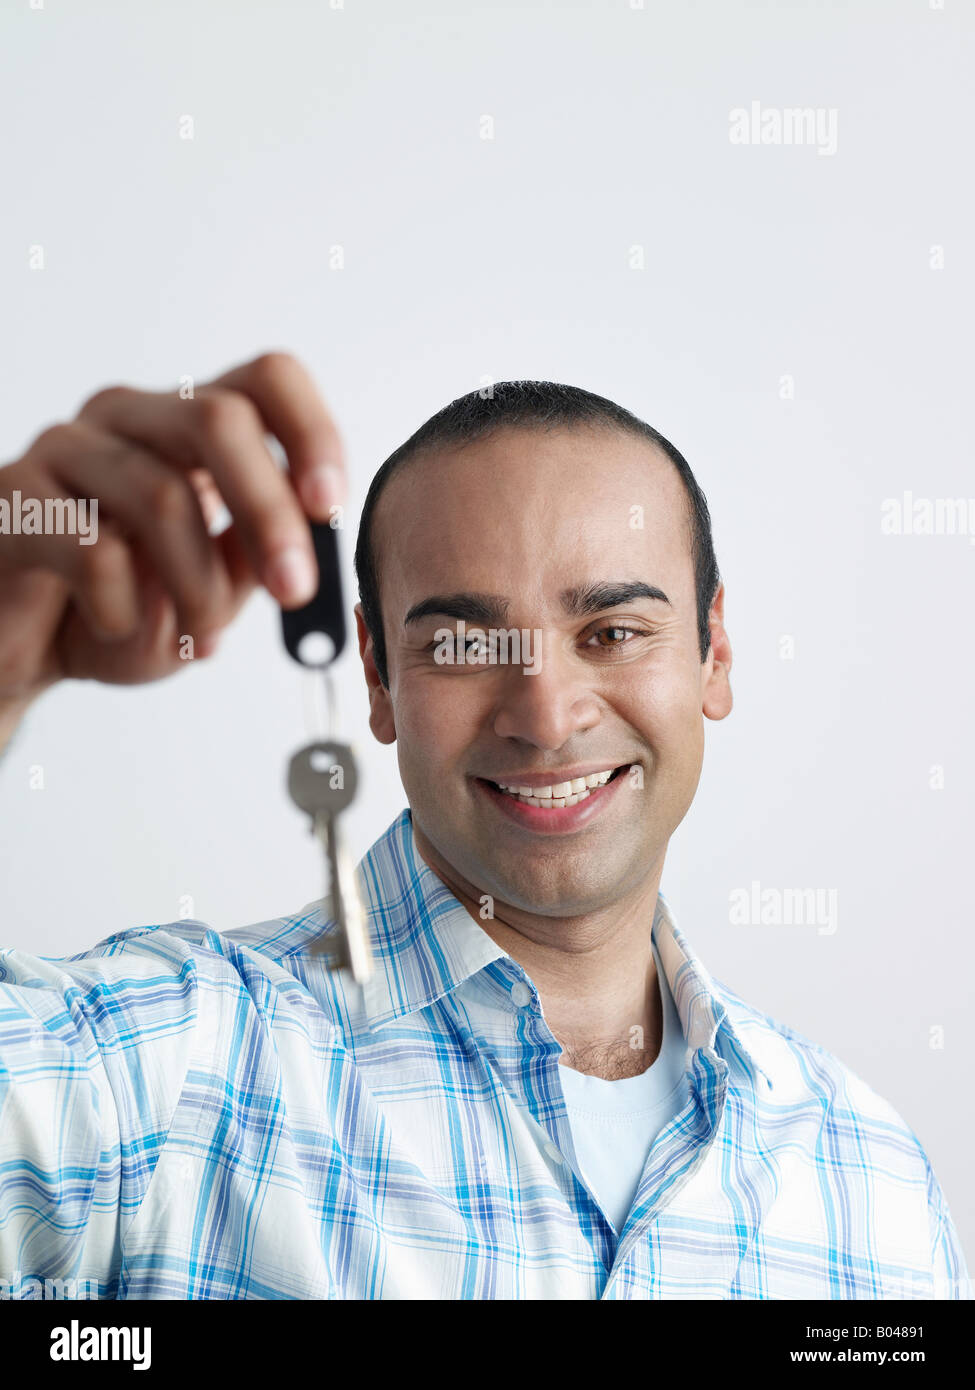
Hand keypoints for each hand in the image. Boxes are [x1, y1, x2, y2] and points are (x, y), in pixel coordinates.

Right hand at [0, 352, 345, 738]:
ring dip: (198, 588)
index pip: (267, 380)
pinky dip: (124, 610)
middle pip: (219, 419)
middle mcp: (131, 417)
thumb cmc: (120, 610)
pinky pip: (94, 552)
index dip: (310, 434)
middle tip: (294, 589)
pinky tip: (114, 627)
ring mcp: (66, 447)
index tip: (328, 507)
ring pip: (164, 496)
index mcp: (190, 426)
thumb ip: (258, 562)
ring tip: (197, 638)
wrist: (21, 651)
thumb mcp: (211, 594)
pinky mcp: (12, 496)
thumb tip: (310, 548)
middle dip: (269, 513)